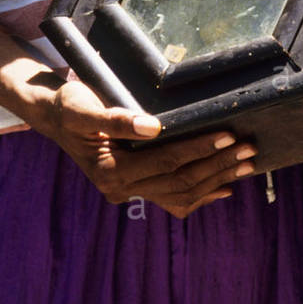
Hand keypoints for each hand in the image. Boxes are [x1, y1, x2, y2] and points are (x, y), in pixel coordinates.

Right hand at [41, 79, 256, 217]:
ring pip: (181, 194)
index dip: (199, 148)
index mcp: (110, 170)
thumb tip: (153, 126)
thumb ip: (116, 118)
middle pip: (179, 181)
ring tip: (245, 166)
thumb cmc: (70, 105)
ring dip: (216, 181)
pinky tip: (224, 187)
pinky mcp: (136, 187)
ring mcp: (128, 192)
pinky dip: (201, 195)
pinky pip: (173, 198)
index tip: (227, 135)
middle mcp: (120, 188)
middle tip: (248, 150)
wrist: (54, 116)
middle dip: (217, 165)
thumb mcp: (84, 107)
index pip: (167, 161)